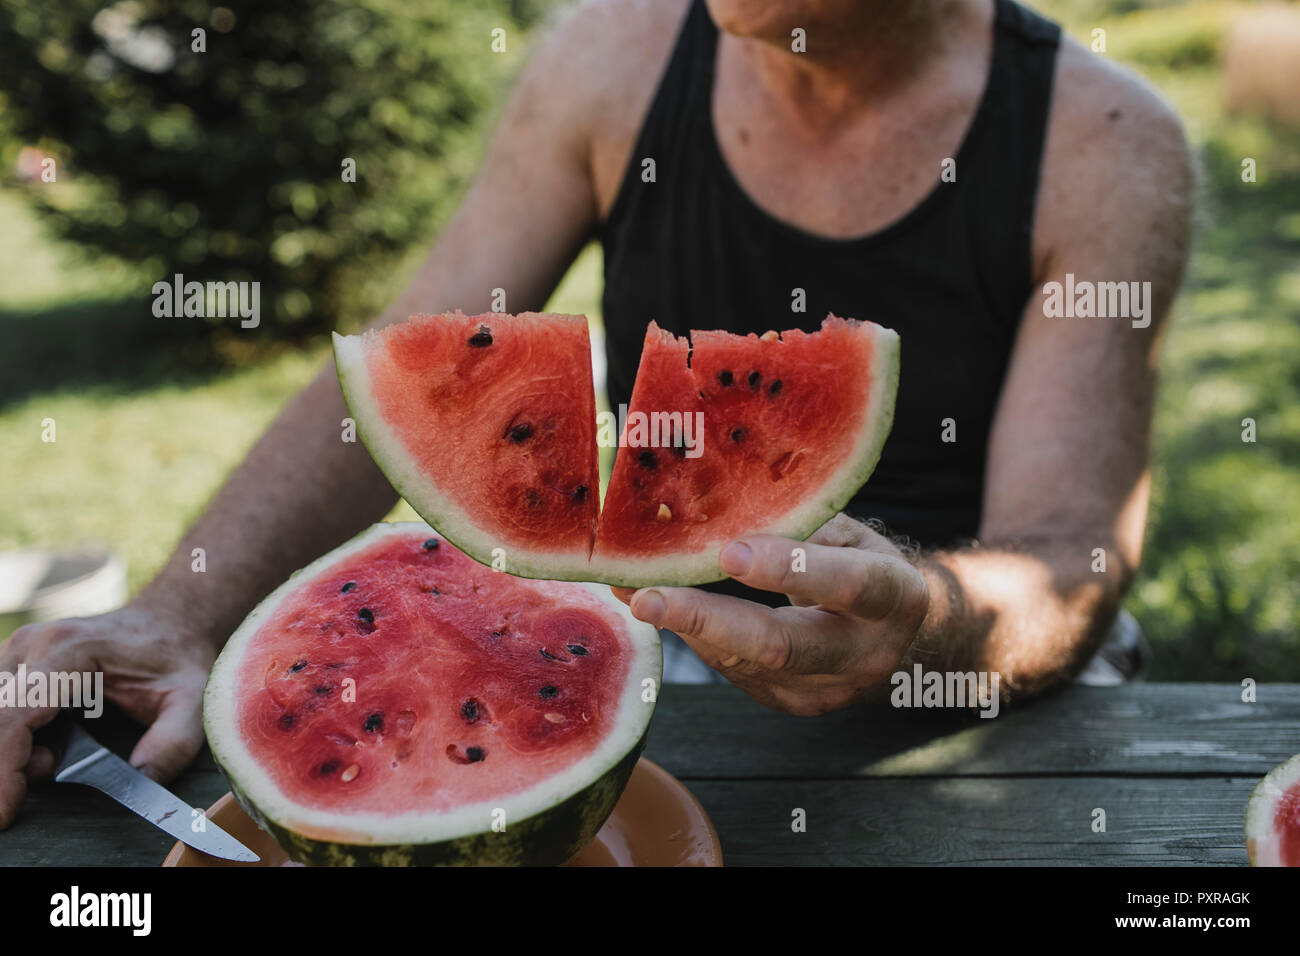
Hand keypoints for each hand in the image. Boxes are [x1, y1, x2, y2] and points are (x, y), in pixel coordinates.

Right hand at [0, 604, 214, 828]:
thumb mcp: (192, 702)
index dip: (4, 769)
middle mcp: (32, 646)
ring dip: (11, 753)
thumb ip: (172, 745)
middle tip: (50, 775)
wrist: (169, 621)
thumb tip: (140, 783)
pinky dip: (13, 742)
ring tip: (57, 756)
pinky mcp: (14, 666)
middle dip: (6, 766)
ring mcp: (17, 653)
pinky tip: (50, 746)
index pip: (13, 715)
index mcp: (69, 650)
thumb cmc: (178, 659)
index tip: (6, 814)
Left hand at [615, 514, 929, 715]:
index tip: (729, 552)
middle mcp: (863, 654)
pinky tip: (657, 606)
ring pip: (743, 662)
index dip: (789, 568)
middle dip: (706, 619)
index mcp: (892, 596)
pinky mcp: (791, 703)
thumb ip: (799, 525)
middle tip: (648, 597)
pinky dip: (693, 635)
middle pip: (780, 645)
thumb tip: (715, 501)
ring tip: (630, 588)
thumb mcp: (850, 534)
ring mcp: (826, 690)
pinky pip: (732, 670)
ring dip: (682, 625)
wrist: (899, 636)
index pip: (845, 583)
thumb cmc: (864, 564)